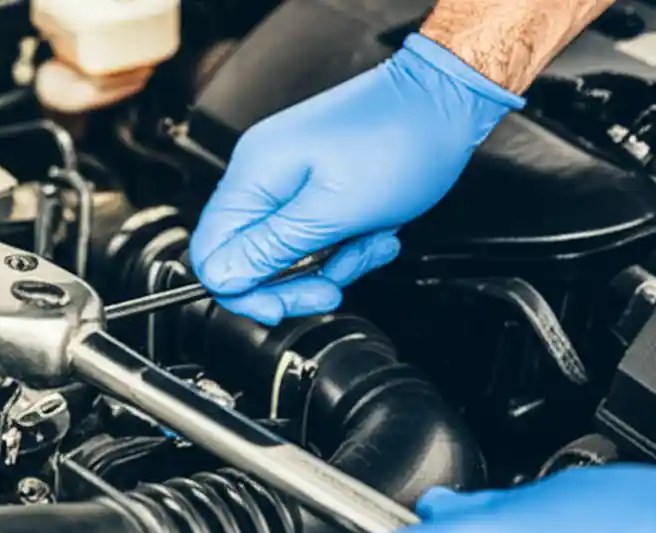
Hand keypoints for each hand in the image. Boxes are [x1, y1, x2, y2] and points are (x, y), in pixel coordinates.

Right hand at [189, 34, 523, 324]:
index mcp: (254, 175)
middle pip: (248, 257)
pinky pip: (316, 234)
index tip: (281, 306)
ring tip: (368, 245)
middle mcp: (262, 174)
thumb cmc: (399, 142)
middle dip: (294, 282)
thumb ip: (271, 248)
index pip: (212, 253)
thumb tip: (222, 277)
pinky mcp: (317, 183)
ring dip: (332, 263)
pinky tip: (374, 233)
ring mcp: (289, 177)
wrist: (443, 102)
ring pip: (289, 252)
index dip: (243, 291)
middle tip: (330, 289)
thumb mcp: (333, 211)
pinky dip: (348, 244)